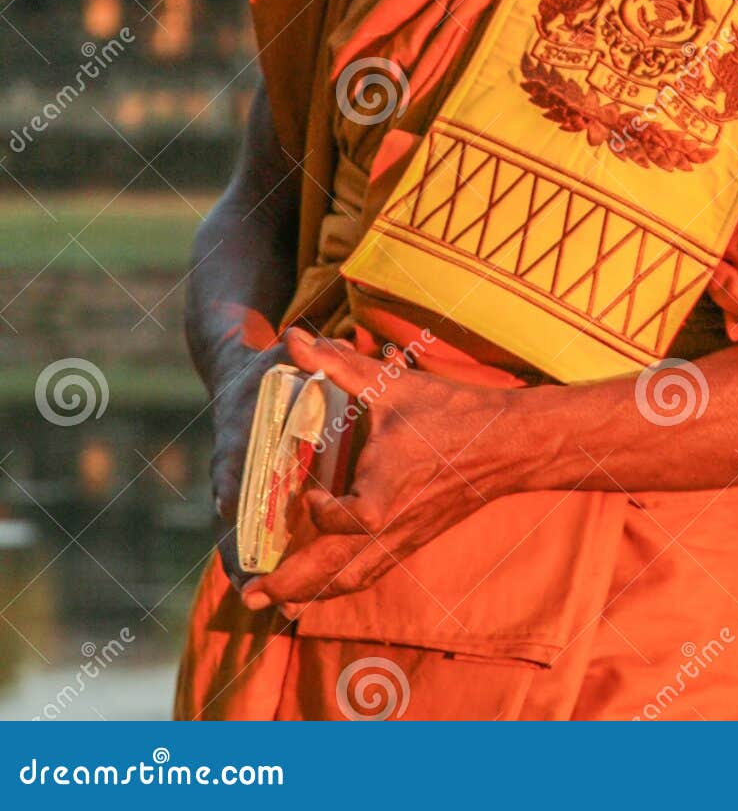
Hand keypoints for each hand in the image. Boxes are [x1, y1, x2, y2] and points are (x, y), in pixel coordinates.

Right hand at [210, 340, 289, 588]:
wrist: (235, 379)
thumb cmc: (262, 369)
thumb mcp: (275, 358)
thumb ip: (292, 352)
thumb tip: (299, 339)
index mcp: (238, 433)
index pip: (231, 462)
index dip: (233, 485)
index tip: (234, 508)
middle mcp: (231, 467)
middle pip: (229, 515)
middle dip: (237, 550)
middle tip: (251, 586)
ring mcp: (235, 488)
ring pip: (236, 535)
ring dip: (247, 569)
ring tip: (267, 607)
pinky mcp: (245, 501)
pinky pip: (248, 538)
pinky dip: (255, 566)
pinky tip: (277, 600)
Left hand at [240, 328, 515, 614]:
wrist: (506, 444)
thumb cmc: (448, 413)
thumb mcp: (389, 386)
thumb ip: (337, 364)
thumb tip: (292, 338)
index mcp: (382, 494)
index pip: (336, 521)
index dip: (316, 510)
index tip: (307, 493)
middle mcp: (389, 528)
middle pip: (332, 573)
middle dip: (288, 587)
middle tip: (248, 597)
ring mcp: (402, 540)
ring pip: (351, 580)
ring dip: (311, 594)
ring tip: (277, 604)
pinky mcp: (413, 541)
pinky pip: (370, 574)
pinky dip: (341, 585)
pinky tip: (325, 586)